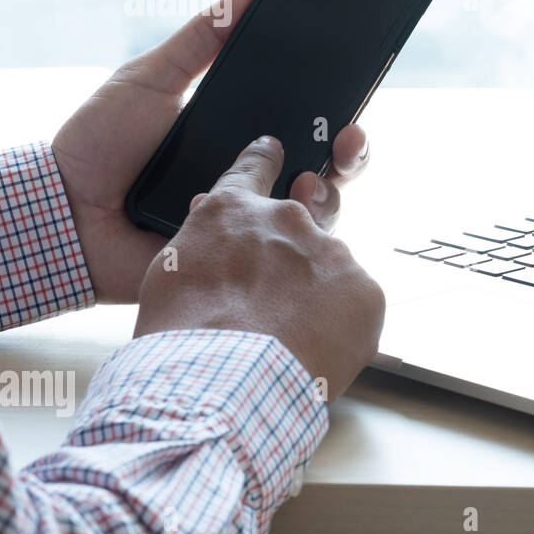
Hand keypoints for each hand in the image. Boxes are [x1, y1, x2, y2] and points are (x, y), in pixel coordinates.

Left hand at [53, 0, 371, 302]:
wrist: (60, 215)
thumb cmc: (98, 147)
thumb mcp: (149, 80)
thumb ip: (198, 41)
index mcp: (241, 141)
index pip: (306, 127)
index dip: (338, 116)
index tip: (352, 104)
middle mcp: (253, 181)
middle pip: (325, 169)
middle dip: (350, 154)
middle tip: (349, 139)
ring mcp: (247, 225)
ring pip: (314, 214)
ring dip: (326, 193)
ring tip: (308, 180)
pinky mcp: (233, 262)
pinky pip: (276, 254)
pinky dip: (286, 235)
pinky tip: (277, 216)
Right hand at [134, 137, 384, 400]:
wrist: (223, 383)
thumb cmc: (182, 342)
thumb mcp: (168, 278)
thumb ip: (203, 251)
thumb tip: (216, 251)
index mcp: (231, 213)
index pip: (251, 172)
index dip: (263, 161)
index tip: (272, 150)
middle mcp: (287, 221)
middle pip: (300, 230)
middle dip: (291, 260)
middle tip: (272, 305)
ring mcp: (331, 253)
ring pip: (330, 272)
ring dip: (316, 299)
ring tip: (289, 342)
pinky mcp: (365, 290)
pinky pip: (357, 307)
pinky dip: (341, 328)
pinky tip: (315, 352)